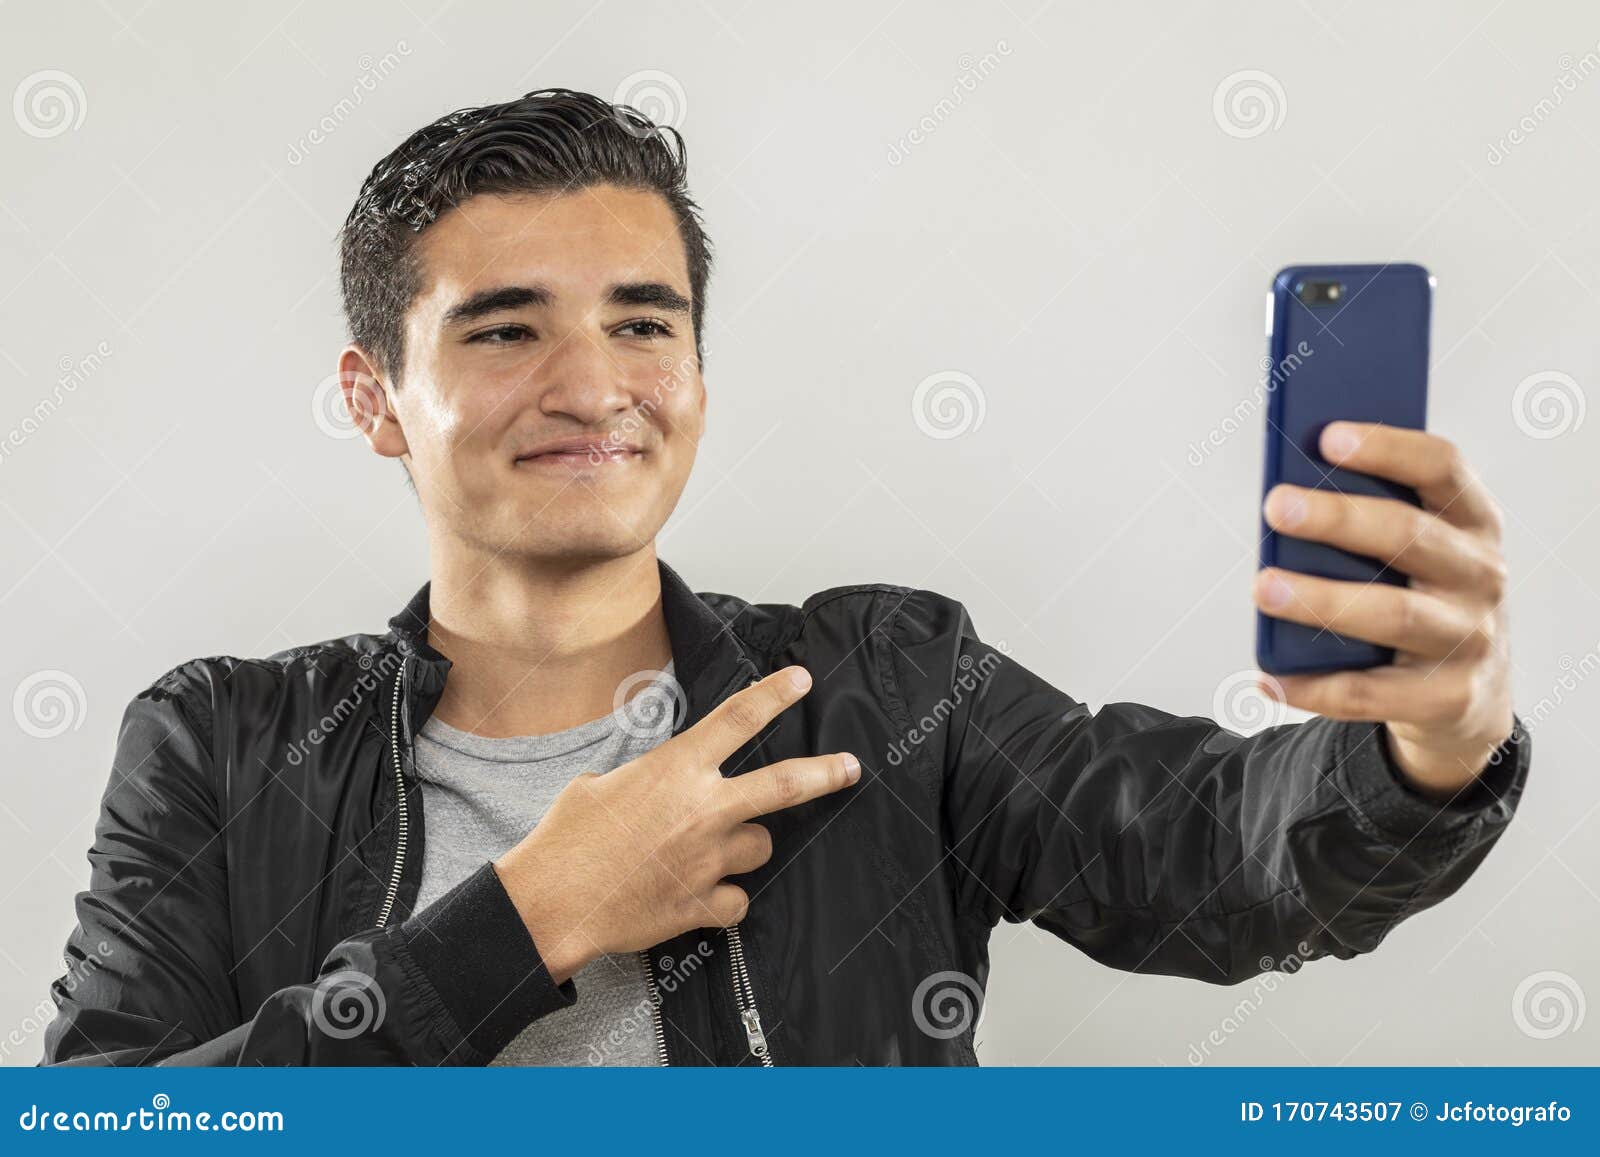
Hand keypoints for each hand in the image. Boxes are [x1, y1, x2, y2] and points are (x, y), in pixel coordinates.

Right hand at [492, 665, 860, 981]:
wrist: (552, 902)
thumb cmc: (567, 838)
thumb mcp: (601, 784)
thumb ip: (648, 779)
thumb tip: (660, 785)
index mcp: (675, 770)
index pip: (737, 719)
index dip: (774, 694)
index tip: (801, 680)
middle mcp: (702, 810)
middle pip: (784, 785)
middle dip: (825, 774)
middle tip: (851, 768)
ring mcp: (707, 859)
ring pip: (760, 847)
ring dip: (743, 847)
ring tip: (707, 851)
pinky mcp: (702, 903)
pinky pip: (737, 900)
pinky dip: (724, 898)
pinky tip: (699, 896)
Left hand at [1253, 421, 1513, 798]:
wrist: (1467, 693)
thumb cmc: (1418, 593)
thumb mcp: (1412, 547)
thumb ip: (1369, 514)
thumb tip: (1289, 489)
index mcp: (1473, 520)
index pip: (1442, 468)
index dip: (1388, 448)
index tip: (1328, 436)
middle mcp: (1480, 574)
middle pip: (1408, 536)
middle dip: (1339, 518)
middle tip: (1275, 506)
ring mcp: (1469, 638)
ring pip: (1393, 614)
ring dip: (1321, 599)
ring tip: (1262, 587)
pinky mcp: (1448, 697)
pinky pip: (1372, 692)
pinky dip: (1315, 686)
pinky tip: (1268, 676)